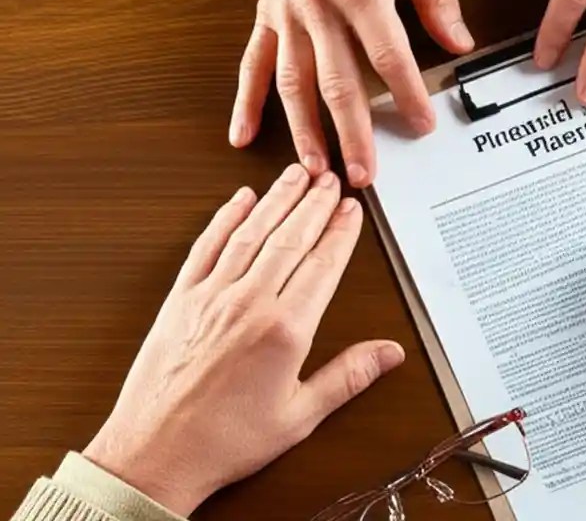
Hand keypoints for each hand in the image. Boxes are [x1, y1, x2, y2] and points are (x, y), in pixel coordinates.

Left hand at [82, 165, 404, 514]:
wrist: (154, 454)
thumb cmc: (224, 441)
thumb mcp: (300, 416)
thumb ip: (348, 377)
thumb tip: (388, 353)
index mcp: (284, 330)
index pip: (322, 264)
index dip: (341, 232)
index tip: (352, 211)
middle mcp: (248, 303)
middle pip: (290, 238)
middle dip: (314, 204)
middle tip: (330, 178)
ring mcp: (210, 297)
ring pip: (250, 233)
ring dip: (276, 200)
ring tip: (295, 175)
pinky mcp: (180, 300)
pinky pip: (206, 247)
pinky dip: (224, 219)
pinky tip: (239, 200)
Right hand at [232, 0, 474, 187]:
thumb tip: (457, 40)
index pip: (388, 55)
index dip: (407, 94)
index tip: (422, 123)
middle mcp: (317, 4)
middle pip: (337, 82)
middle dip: (353, 134)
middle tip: (366, 174)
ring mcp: (287, 12)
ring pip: (293, 83)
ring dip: (303, 130)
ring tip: (315, 168)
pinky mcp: (267, 12)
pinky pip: (252, 62)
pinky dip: (246, 101)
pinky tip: (243, 134)